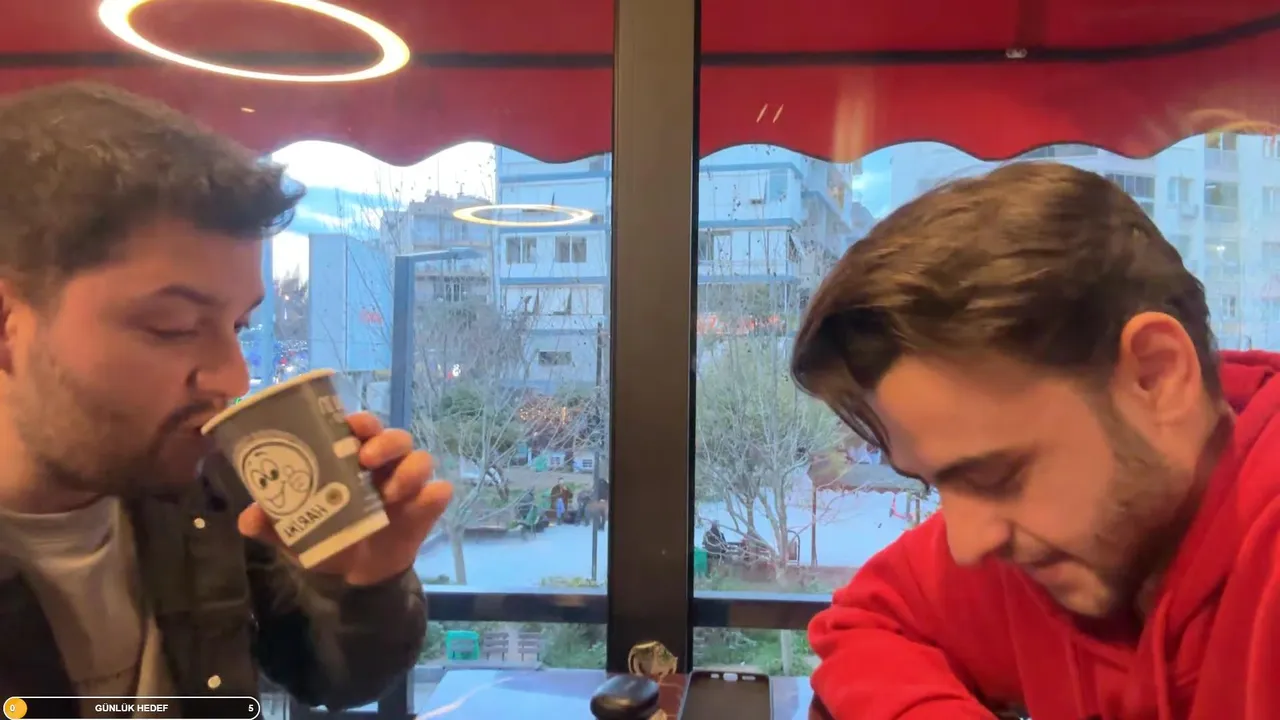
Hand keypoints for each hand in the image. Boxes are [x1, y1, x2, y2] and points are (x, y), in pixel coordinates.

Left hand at [237, 411, 453, 585]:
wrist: (355, 576)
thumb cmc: (328, 537)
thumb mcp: (297, 532)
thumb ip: (273, 524)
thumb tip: (248, 517)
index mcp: (352, 459)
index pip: (361, 428)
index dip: (360, 421)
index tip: (351, 426)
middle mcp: (383, 465)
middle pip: (395, 436)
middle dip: (385, 442)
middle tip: (367, 459)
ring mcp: (407, 486)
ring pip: (420, 459)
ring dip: (409, 469)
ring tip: (391, 492)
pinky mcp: (425, 508)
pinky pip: (439, 492)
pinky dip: (433, 494)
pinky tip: (425, 501)